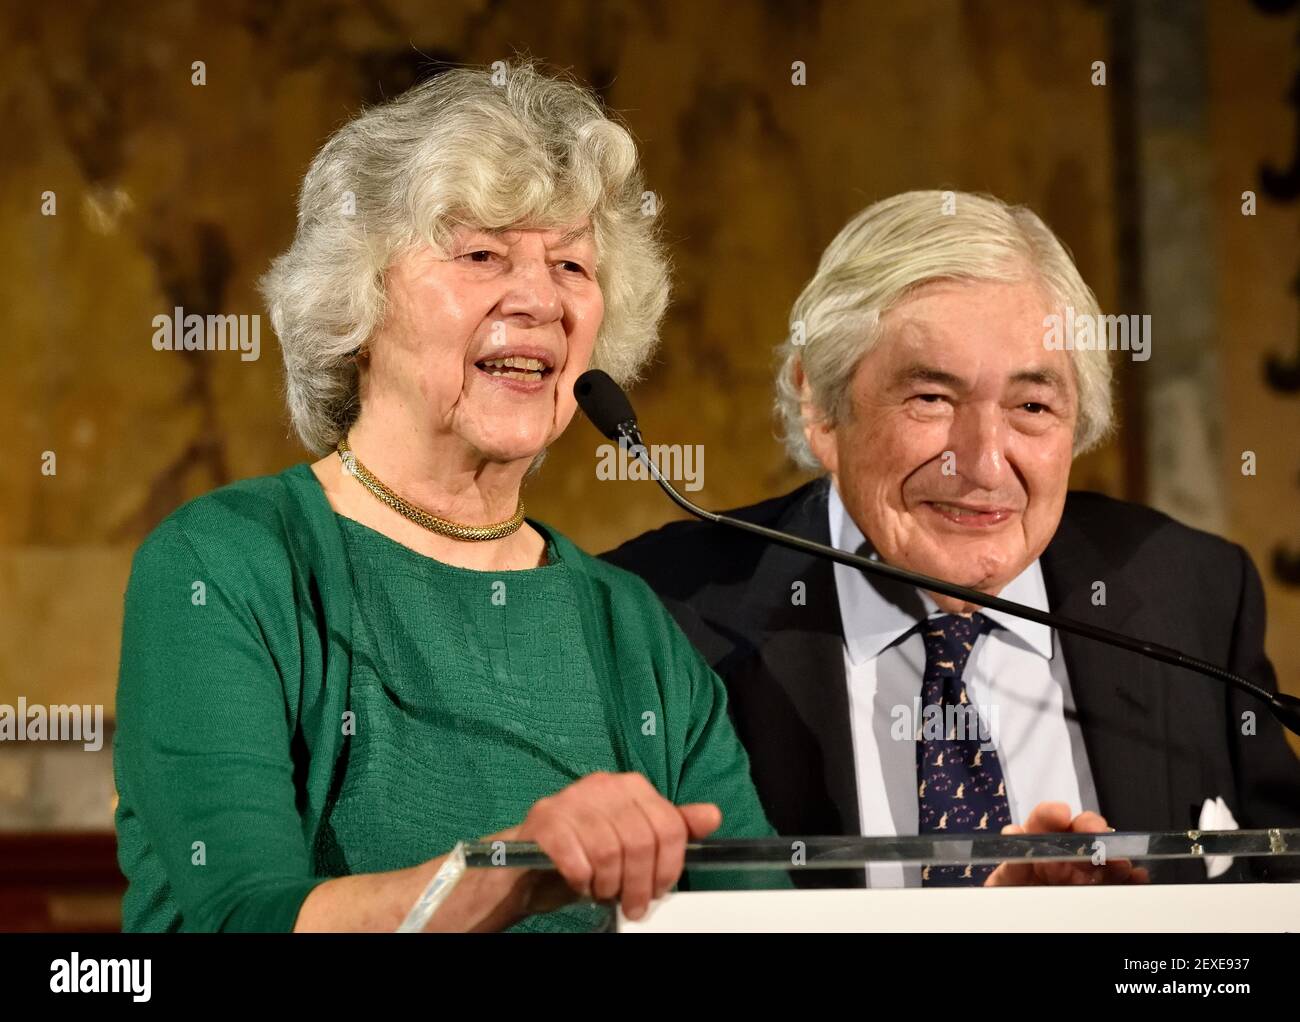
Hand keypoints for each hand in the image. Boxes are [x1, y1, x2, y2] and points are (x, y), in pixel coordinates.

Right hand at [506, 772, 721, 921]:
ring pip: (609, 851)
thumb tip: (712, 815)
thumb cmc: (585, 851)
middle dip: (639, 884)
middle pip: (641, 841)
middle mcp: (602, 785)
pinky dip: (583, 880)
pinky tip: (581, 883)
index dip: (668, 867)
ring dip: (609, 884)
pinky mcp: (544, 820)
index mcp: (630, 786)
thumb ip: (671, 828)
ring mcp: (570, 800)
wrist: (526, 862)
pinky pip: (576, 858)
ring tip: (603, 892)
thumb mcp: (634, 841)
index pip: (668, 826)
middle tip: (632, 904)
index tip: (659, 890)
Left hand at [984, 800, 1149, 886]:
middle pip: (1081, 833)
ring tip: (1118, 859)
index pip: (1043, 823)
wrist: (1017, 925)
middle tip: (1094, 831)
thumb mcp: (1004, 884)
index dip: (1051, 814)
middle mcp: (1063, 857)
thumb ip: (1010, 863)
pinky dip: (1131, 879)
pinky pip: (1119, 884)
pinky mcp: (1100, 894)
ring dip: (1113, 854)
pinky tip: (1136, 877)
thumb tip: (1014, 833)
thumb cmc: (1011, 899)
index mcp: (1035, 847)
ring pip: (1104, 857)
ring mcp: (1084, 875)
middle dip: (1090, 827)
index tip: (1060, 813)